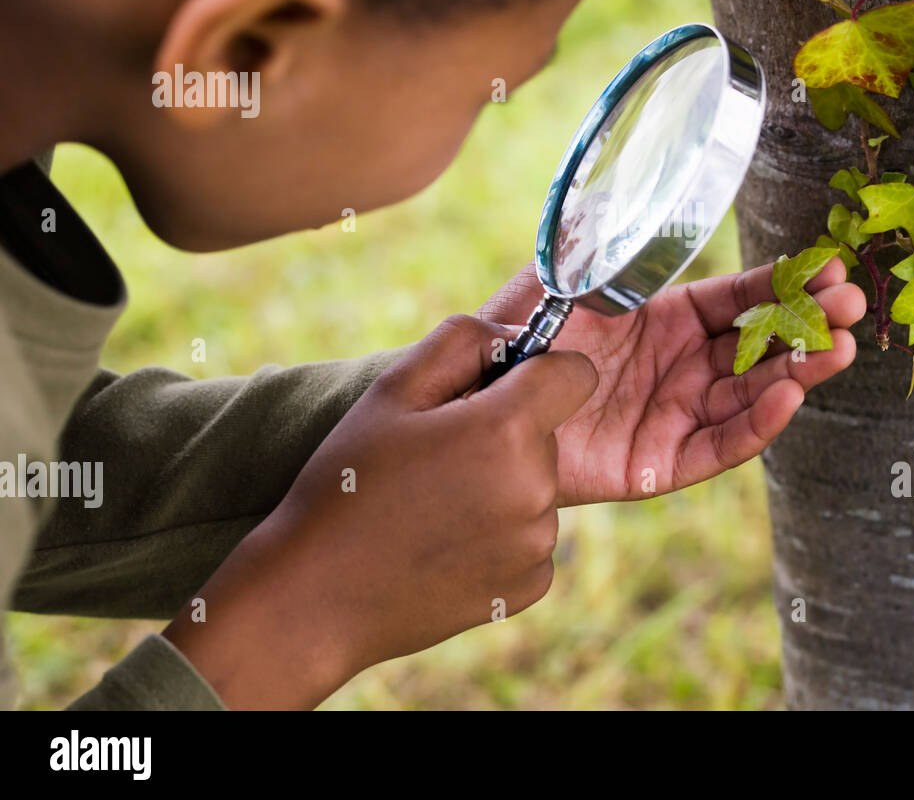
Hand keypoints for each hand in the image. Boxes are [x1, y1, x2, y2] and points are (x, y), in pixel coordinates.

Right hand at [163, 316, 596, 708]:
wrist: (315, 598)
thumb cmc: (346, 484)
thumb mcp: (392, 391)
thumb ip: (464, 341)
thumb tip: (517, 337)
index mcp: (506, 430)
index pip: (576, 374)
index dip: (540, 371)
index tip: (501, 387)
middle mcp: (535, 487)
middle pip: (548, 433)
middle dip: (507, 432)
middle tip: (438, 456)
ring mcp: (536, 542)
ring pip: (538, 485)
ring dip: (502, 484)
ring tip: (432, 505)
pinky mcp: (530, 584)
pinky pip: (531, 537)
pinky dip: (499, 535)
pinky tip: (444, 544)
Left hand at [478, 258, 865, 506]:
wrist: (472, 410)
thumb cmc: (513, 339)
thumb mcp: (558, 281)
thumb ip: (597, 244)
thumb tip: (624, 188)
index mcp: (666, 318)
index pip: (740, 300)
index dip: (786, 285)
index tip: (829, 268)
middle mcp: (682, 365)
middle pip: (761, 347)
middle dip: (810, 326)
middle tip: (852, 308)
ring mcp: (675, 414)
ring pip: (753, 395)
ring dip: (799, 372)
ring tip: (836, 348)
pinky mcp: (659, 464)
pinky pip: (718, 448)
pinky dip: (756, 426)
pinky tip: (787, 397)